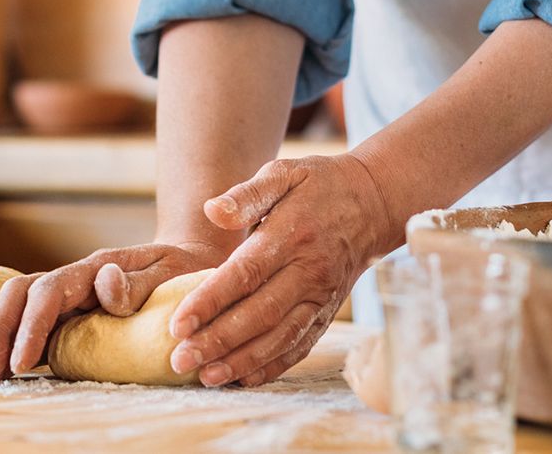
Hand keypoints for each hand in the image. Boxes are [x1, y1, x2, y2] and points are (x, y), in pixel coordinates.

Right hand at [0, 240, 229, 382]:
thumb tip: (105, 285)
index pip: (49, 290)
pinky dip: (13, 343)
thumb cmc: (183, 271)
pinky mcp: (70, 314)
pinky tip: (5, 370)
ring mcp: (69, 296)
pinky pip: (32, 323)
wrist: (192, 261)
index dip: (33, 325)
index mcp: (95, 267)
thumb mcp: (170, 272)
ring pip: (19, 305)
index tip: (24, 361)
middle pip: (20, 293)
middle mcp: (74, 278)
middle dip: (0, 331)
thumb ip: (138, 282)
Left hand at [166, 153, 395, 387]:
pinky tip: (243, 379)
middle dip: (218, 341)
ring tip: (205, 377)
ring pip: (279, 338)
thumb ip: (247, 194)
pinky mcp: (327, 313)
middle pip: (259, 314)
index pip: (245, 274)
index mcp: (291, 235)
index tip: (178, 323)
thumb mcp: (285, 172)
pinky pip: (300, 346)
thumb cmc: (319, 185)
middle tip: (180, 359)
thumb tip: (212, 211)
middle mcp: (308, 272)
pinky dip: (272, 366)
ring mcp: (321, 297)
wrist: (374, 203)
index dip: (210, 301)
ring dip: (241, 361)